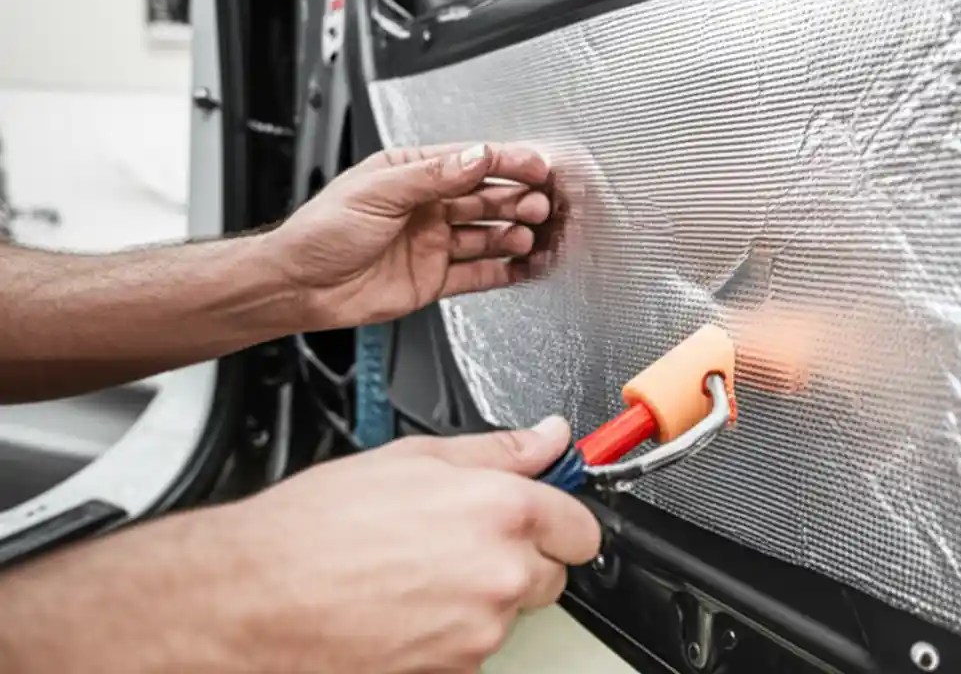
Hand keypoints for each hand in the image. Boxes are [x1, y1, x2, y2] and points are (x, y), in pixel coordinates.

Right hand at [0, 420, 598, 673]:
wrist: (251, 601)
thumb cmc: (314, 528)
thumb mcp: (410, 458)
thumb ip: (497, 450)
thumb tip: (548, 438)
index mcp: (501, 512)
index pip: (582, 527)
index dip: (557, 519)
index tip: (540, 517)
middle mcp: (501, 576)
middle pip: (550, 575)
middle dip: (516, 560)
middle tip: (454, 543)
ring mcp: (479, 633)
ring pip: (507, 613)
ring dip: (477, 598)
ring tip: (411, 575)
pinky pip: (472, 650)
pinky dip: (447, 636)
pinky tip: (401, 610)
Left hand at [266, 143, 557, 329]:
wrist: (299, 286)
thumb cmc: (320, 232)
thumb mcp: (378, 192)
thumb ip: (432, 176)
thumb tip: (476, 156)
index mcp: (411, 175)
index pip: (469, 162)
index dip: (506, 162)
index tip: (535, 165)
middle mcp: (426, 207)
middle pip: (486, 198)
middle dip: (517, 198)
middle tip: (541, 203)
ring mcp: (432, 244)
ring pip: (487, 235)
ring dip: (513, 233)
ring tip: (532, 233)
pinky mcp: (433, 278)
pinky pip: (479, 274)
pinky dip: (504, 271)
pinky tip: (523, 265)